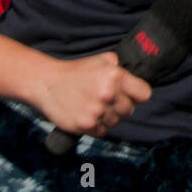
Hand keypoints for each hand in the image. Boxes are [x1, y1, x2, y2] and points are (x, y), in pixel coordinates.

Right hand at [36, 52, 151, 136]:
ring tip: (94, 106)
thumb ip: (121, 67)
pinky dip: (97, 126)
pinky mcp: (85, 125)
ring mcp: (96, 111)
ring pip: (116, 122)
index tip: (130, 94)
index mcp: (115, 76)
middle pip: (130, 110)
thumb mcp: (102, 60)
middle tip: (106, 100)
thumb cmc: (77, 71)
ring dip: (108, 117)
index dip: (137, 94)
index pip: (144, 94)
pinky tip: (88, 114)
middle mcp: (108, 94)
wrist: (47, 83)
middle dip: (121, 106)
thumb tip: (135, 77)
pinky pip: (103, 131)